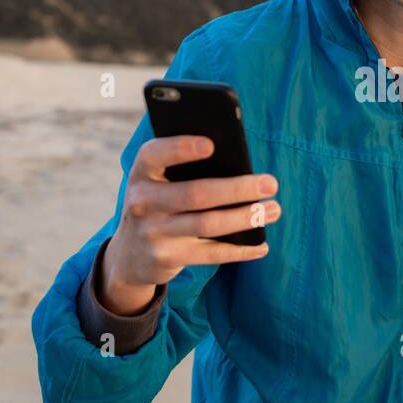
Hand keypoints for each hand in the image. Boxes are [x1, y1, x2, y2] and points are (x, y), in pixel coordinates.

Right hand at [100, 135, 280, 313]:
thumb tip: (239, 164)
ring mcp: (153, 232)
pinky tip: (262, 245)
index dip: (180, 148)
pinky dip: (240, 250)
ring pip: (208, 224)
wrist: (129, 255)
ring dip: (246, 217)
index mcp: (141, 173)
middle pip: (196, 193)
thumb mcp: (159, 183)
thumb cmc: (160, 203)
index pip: (155, 155)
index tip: (211, 145)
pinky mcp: (166, 258)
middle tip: (271, 184)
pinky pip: (211, 254)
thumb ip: (185, 170)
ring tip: (273, 210)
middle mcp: (142, 201)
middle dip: (238, 189)